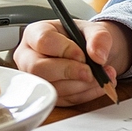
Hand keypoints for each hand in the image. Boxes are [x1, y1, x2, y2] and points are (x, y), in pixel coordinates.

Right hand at [15, 19, 131, 104]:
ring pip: (52, 88)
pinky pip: (65, 100)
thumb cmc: (84, 38)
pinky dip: (86, 94)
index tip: (83, 55)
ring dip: (83, 85)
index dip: (65, 50)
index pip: (44, 41)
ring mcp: (36, 79)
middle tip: (91, 71)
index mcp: (36, 33)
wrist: (91, 53)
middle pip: (39, 69)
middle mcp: (29, 57)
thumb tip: (98, 56)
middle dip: (70, 72)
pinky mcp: (47, 95)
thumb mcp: (95, 30)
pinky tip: (98, 85)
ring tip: (102, 76)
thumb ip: (99, 38)